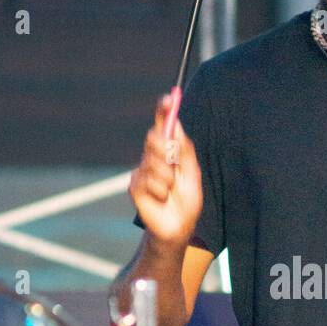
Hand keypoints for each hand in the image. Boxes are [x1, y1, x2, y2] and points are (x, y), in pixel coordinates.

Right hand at [128, 96, 203, 248]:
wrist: (178, 227)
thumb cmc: (186, 201)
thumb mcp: (192, 173)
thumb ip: (185, 149)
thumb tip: (177, 124)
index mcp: (168, 152)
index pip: (163, 125)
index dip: (164, 110)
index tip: (168, 98)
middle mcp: (152, 157)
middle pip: (154, 137)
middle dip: (166, 149)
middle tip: (173, 165)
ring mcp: (142, 171)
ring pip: (153, 161)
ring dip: (167, 178)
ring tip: (170, 191)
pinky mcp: (135, 185)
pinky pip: (147, 179)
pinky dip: (159, 190)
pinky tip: (160, 199)